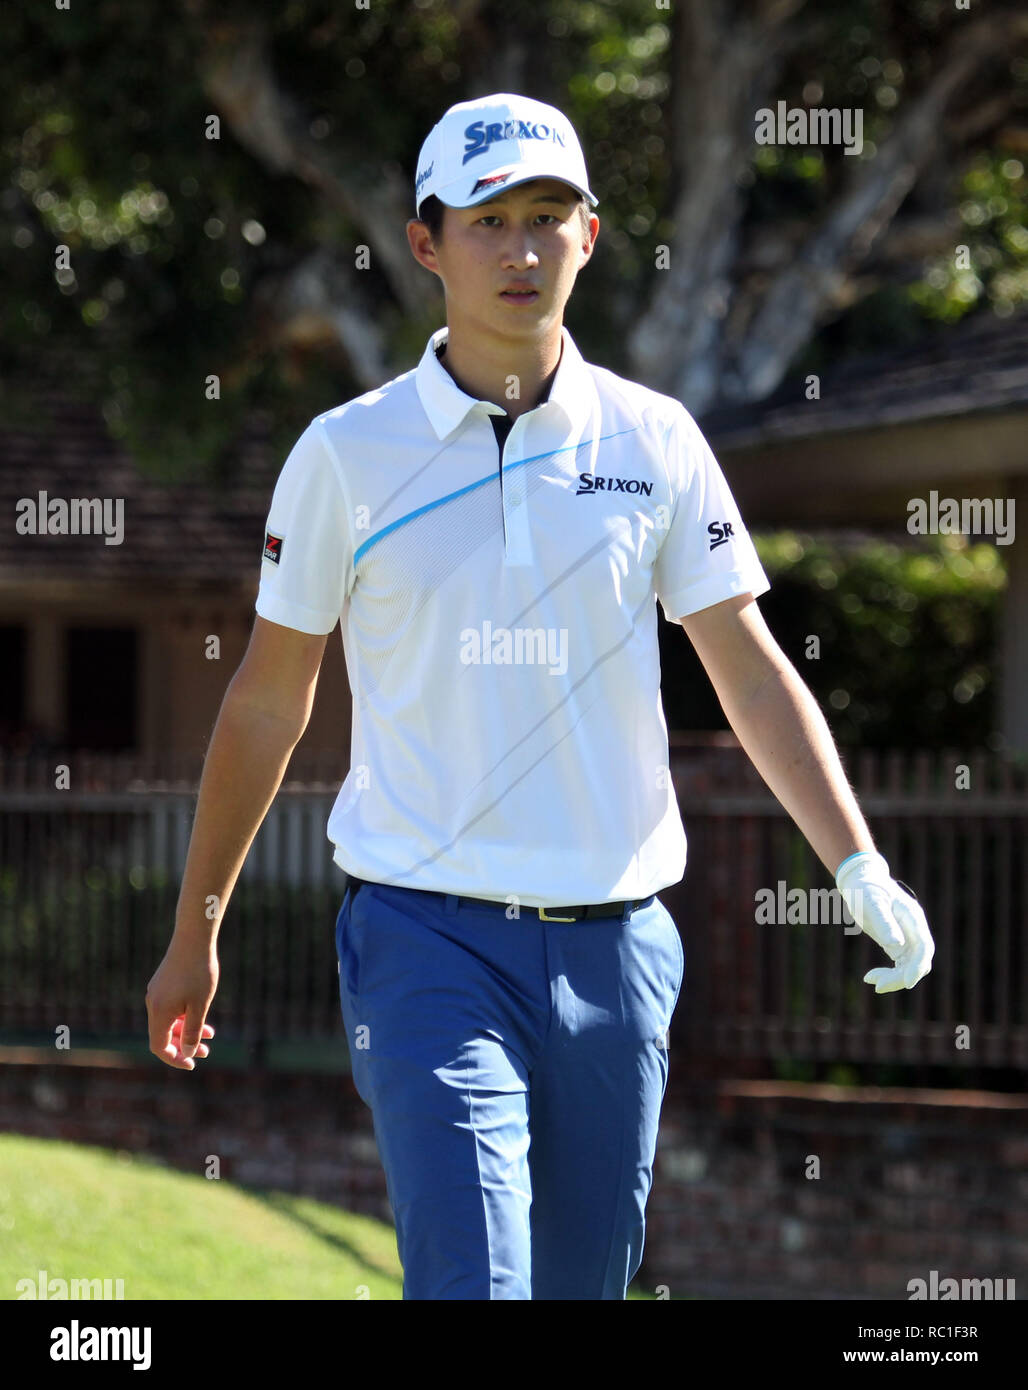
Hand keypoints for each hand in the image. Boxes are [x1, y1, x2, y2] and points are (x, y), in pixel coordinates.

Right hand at [145, 938, 218, 1069]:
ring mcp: (156, 992)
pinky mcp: (162, 983)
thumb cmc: (199, 972)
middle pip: (163, 1035)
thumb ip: (193, 1031)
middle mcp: (153, 1004)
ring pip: (169, 1020)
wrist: (193, 938)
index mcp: (159, 1012)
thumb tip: (187, 1053)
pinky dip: (185, 1015)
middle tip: (206, 1051)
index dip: (174, 1059)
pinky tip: (202, 1013)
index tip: (192, 1064)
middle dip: (184, 1045)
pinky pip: (171, 1008)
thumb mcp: (200, 1005)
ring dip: (187, 1030)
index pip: (159, 1046)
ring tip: (211, 1034)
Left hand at [836, 851, 934, 992]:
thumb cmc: (866, 888)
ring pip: (909, 967)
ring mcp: (908, 938)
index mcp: (913, 918)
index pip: (924, 947)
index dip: (918, 966)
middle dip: (901, 976)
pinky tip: (870, 977)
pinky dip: (888, 974)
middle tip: (878, 986)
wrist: (860, 881)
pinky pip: (899, 966)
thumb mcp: (872, 903)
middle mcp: (914, 930)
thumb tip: (896, 944)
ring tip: (870, 979)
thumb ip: (884, 922)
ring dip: (894, 978)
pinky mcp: (897, 945)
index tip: (908, 982)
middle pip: (919, 961)